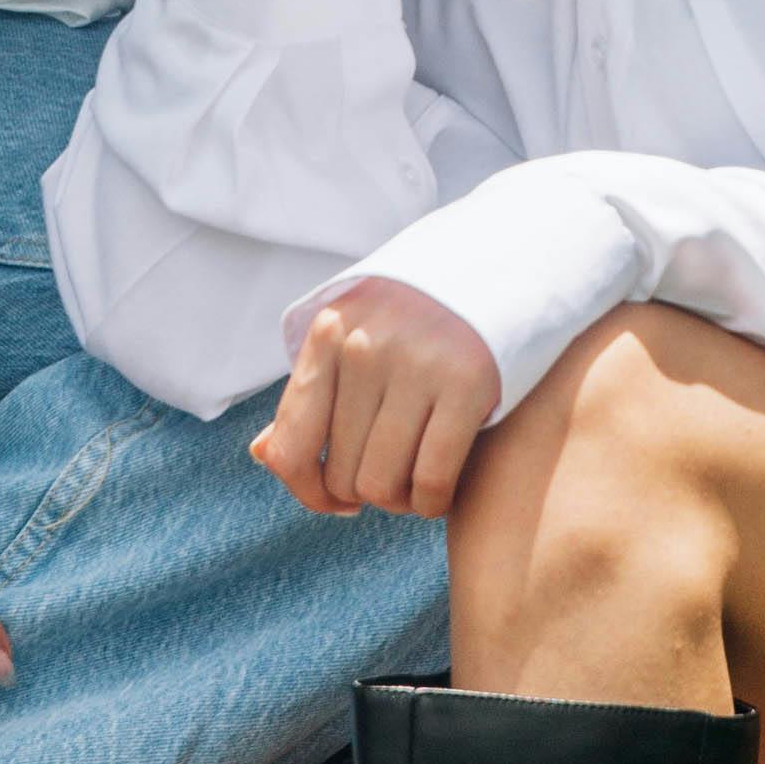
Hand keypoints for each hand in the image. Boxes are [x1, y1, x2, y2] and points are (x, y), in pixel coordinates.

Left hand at [252, 278, 501, 519]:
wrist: (502, 261)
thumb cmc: (418, 317)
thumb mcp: (357, 334)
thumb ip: (313, 393)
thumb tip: (262, 454)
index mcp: (328, 333)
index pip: (291, 447)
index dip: (310, 493)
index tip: (338, 499)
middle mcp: (364, 347)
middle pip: (342, 475)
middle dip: (367, 492)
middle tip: (395, 477)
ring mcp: (415, 362)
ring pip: (383, 485)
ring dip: (401, 502)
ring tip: (416, 483)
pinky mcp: (467, 382)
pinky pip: (433, 480)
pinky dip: (434, 502)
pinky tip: (441, 491)